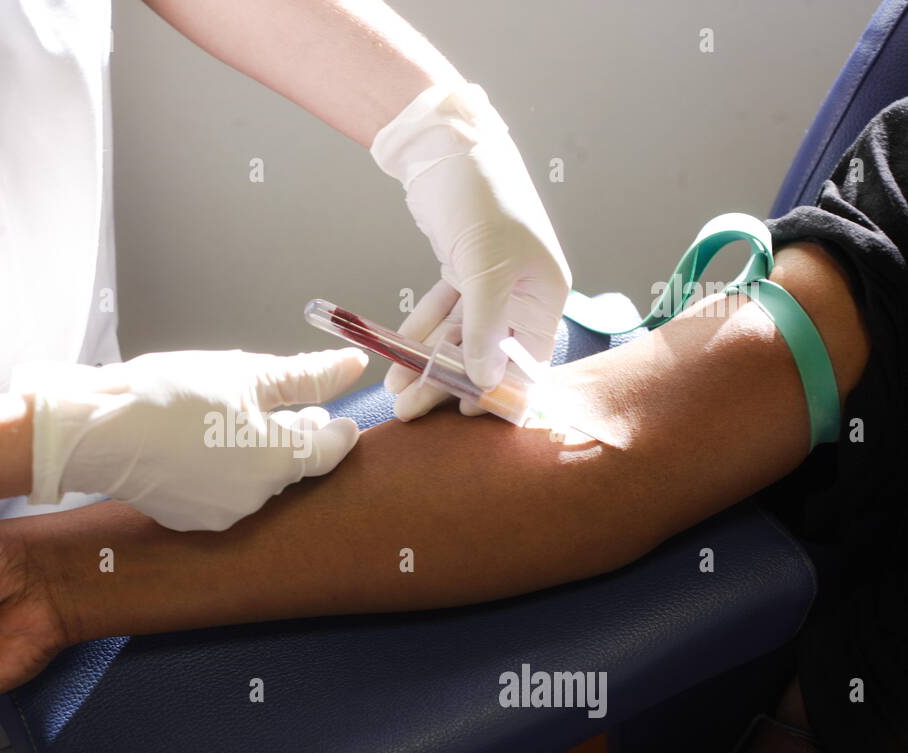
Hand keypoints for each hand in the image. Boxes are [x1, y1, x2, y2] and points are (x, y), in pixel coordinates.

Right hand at [13, 348, 368, 530]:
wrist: (97, 430)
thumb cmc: (170, 395)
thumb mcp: (246, 373)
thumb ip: (307, 374)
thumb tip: (353, 366)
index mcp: (277, 463)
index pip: (328, 453)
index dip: (338, 432)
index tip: (340, 417)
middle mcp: (255, 500)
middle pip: (291, 467)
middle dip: (295, 436)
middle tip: (292, 409)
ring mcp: (220, 515)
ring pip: (256, 481)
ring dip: (258, 453)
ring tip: (239, 419)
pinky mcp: (188, 519)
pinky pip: (221, 493)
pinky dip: (223, 469)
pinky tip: (204, 441)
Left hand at [372, 82, 570, 418]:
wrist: (448, 148)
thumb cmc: (482, 200)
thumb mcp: (485, 269)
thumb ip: (487, 329)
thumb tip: (487, 382)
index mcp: (546, 293)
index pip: (528, 358)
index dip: (497, 390)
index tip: (465, 415)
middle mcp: (523, 292)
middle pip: (487, 353)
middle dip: (449, 383)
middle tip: (413, 411)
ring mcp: (491, 283)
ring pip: (460, 337)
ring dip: (428, 365)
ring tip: (397, 394)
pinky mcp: (461, 272)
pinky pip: (442, 315)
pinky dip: (420, 335)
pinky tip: (396, 360)